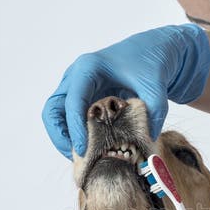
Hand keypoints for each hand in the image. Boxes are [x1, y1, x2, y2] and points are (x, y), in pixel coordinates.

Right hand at [41, 24, 209, 157]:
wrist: (149, 52)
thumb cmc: (148, 64)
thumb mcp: (155, 85)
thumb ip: (155, 110)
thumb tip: (148, 138)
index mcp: (88, 68)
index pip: (72, 101)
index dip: (74, 127)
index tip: (83, 149)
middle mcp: (76, 76)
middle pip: (53, 109)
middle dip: (61, 135)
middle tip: (78, 157)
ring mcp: (75, 87)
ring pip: (56, 115)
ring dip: (65, 137)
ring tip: (84, 157)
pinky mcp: (80, 97)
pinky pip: (67, 118)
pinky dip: (74, 134)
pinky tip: (91, 148)